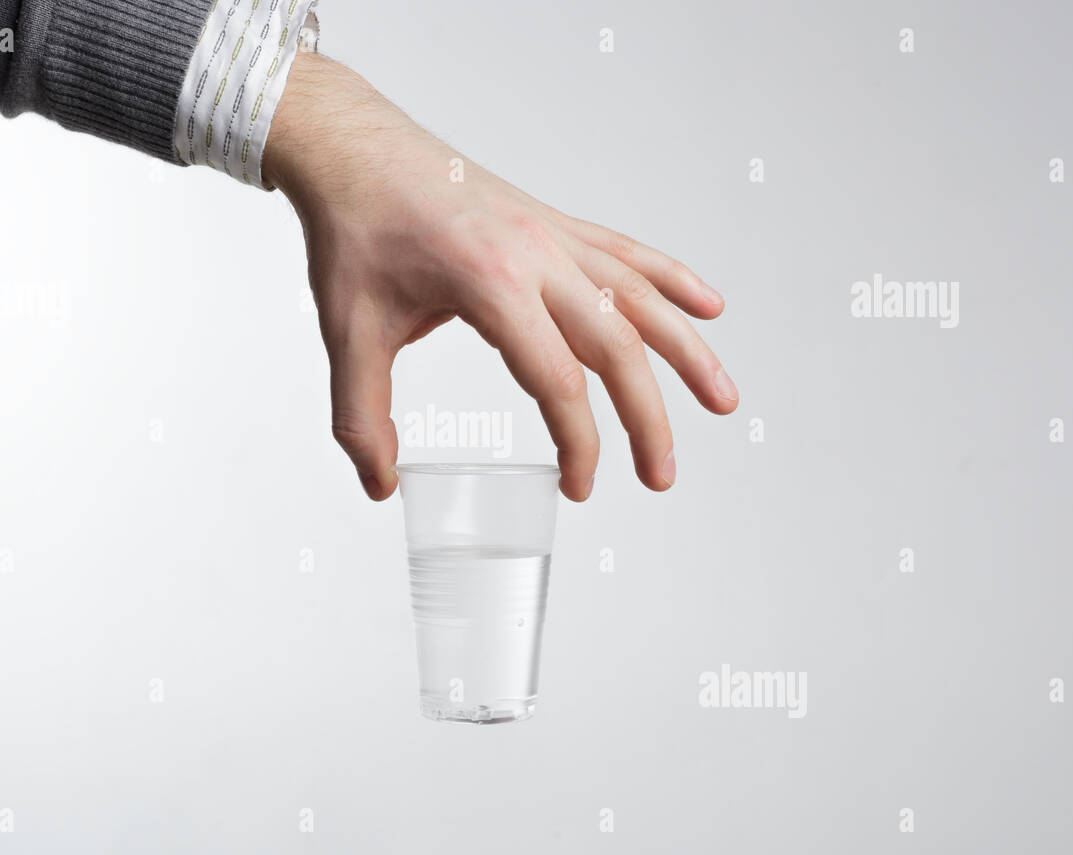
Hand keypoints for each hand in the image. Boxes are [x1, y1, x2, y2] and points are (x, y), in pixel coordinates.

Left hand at [265, 53, 737, 501]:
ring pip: (639, 297)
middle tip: (660, 477)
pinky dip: (671, 280)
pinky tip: (708, 307)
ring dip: (687, 352)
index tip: (579, 487)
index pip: (557, 381)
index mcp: (489, 283)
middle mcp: (536, 253)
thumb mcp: (348, 333)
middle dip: (647, 419)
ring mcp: (551, 233)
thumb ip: (361, 419)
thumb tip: (380, 486)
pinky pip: (627, 253)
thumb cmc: (353, 232)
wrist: (354, 148)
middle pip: (617, 346)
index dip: (578, 444)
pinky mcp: (552, 221)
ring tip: (723, 400)